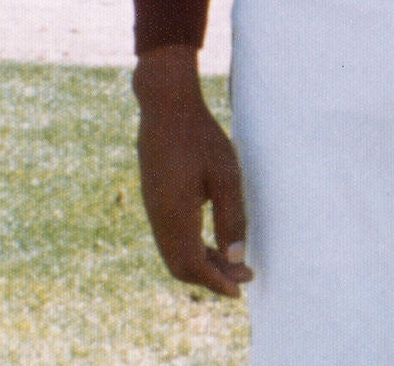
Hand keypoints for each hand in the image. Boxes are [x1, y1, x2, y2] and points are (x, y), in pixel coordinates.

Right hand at [133, 47, 252, 298]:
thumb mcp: (225, 174)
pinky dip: (190, 246)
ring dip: (200, 262)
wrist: (166, 105)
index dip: (217, 281)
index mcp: (174, 216)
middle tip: (241, 275)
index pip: (193, 266)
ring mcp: (151, 207)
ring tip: (230, 259)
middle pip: (180, 266)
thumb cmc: (200, 136)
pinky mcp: (152, 197)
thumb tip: (235, 258)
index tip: (241, 288)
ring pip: (173, 252)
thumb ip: (231, 217)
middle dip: (210, 276)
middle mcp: (158, 218)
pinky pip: (168, 236)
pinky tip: (210, 237)